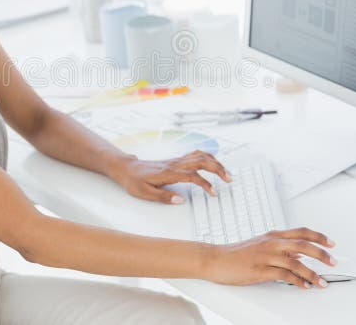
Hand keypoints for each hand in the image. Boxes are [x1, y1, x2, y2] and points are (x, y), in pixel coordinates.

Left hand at [114, 150, 230, 203]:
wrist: (126, 168)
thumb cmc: (134, 181)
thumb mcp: (144, 193)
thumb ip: (163, 197)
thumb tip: (181, 200)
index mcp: (169, 173)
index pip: (193, 176)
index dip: (205, 183)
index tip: (213, 193)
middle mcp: (174, 164)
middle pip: (202, 161)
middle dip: (218, 169)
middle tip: (229, 179)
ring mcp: (176, 161)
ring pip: (200, 155)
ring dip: (215, 162)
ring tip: (225, 172)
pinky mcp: (175, 161)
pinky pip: (194, 154)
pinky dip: (207, 157)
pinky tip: (213, 162)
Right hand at [204, 227, 336, 288]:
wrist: (215, 259)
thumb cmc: (236, 253)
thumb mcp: (260, 245)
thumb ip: (279, 248)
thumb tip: (298, 254)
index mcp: (272, 235)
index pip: (301, 232)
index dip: (318, 236)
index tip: (331, 243)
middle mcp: (271, 243)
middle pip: (302, 244)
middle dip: (321, 254)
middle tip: (333, 262)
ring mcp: (265, 256)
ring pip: (296, 261)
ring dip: (312, 273)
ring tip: (322, 281)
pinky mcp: (259, 270)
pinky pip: (284, 275)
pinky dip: (297, 281)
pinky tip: (304, 286)